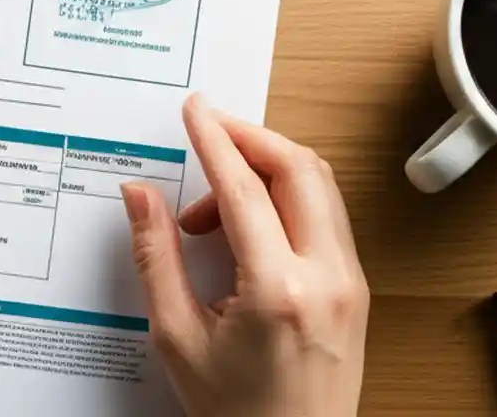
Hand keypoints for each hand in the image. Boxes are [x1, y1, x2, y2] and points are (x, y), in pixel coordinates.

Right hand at [120, 95, 368, 416]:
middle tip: (207, 130)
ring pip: (319, 185)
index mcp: (278, 292)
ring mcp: (351, 281)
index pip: (245, 189)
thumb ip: (155, 259)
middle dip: (249, 137)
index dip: (214, 140)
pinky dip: (286, 197)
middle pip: (298, 169)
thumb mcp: (177, 338)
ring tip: (211, 199)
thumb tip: (140, 196)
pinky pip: (325, 214)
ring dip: (268, 168)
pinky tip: (244, 223)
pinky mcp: (357, 287)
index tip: (195, 111)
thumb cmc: (237, 415)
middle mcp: (327, 278)